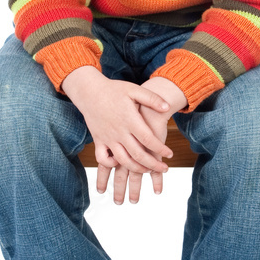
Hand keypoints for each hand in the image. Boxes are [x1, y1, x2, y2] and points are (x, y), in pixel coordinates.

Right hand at [61, 70, 173, 200]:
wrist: (89, 91)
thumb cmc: (113, 90)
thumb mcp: (134, 89)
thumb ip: (151, 98)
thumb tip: (167, 107)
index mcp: (130, 119)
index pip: (148, 139)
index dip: (160, 149)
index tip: (170, 154)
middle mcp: (119, 131)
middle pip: (138, 154)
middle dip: (153, 164)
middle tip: (164, 168)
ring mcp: (107, 138)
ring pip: (123, 160)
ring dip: (137, 168)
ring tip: (148, 170)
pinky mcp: (98, 140)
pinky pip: (102, 159)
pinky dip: (112, 164)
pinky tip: (121, 163)